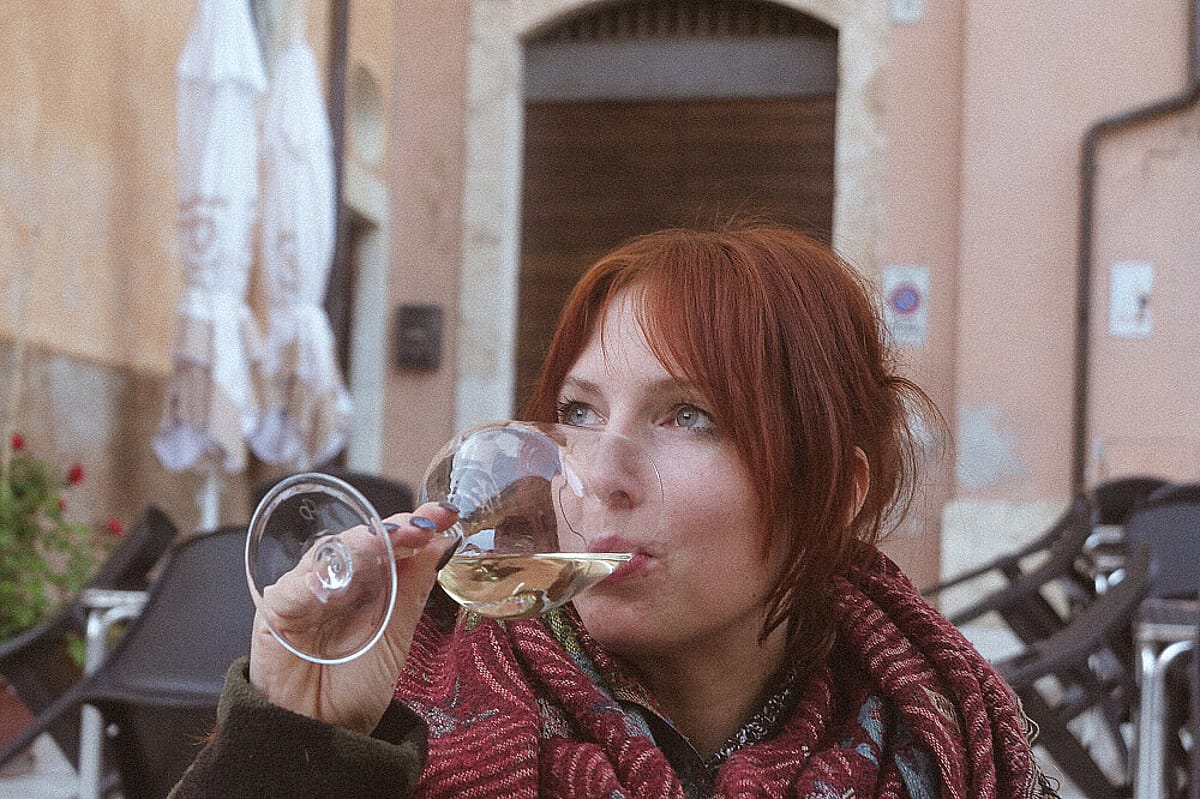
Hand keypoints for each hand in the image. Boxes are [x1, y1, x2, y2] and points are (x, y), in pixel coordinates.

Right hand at [248, 501, 457, 732]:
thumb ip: (415, 586)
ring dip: (362, 544)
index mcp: (366, 581)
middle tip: (423, 526)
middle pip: (359, 539)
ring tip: (394, 541)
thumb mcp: (398, 632)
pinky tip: (340, 579)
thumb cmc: (357, 685)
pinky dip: (317, 580)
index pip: (388, 541)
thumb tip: (445, 540)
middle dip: (394, 529)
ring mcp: (304, 590)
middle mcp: (334, 578)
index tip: (444, 514)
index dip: (414, 524)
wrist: (324, 732)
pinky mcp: (274, 611)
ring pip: (328, 554)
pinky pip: (294, 586)